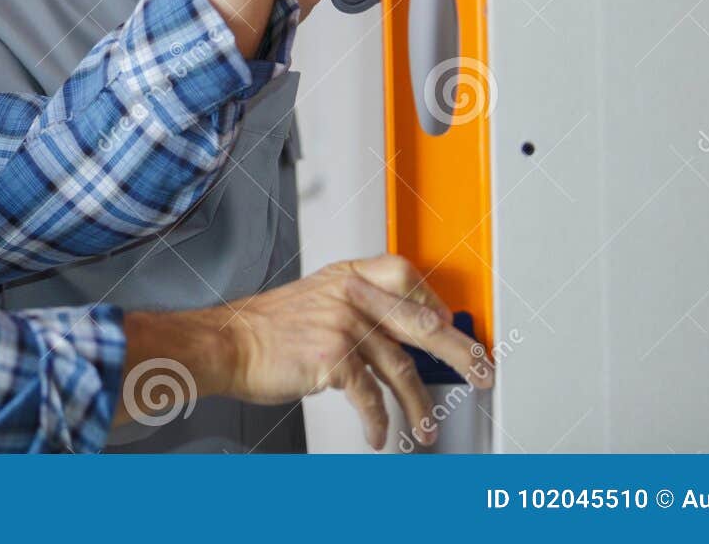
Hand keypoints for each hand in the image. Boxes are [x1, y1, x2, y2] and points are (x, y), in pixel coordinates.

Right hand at [120, 255, 491, 449]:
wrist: (227, 343)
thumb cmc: (266, 327)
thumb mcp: (316, 298)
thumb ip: (355, 305)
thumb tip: (398, 332)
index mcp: (348, 276)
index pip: (407, 277)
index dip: (435, 303)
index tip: (452, 326)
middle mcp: (350, 295)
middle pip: (421, 323)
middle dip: (458, 352)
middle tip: (481, 372)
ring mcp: (344, 326)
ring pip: (400, 369)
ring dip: (419, 405)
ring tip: (426, 427)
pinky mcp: (333, 359)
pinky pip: (370, 397)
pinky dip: (378, 421)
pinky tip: (379, 433)